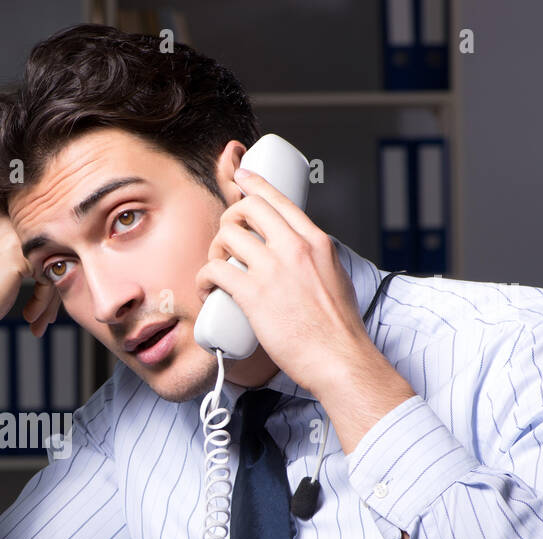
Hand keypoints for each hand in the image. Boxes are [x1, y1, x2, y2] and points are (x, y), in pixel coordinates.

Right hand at [0, 204, 60, 349]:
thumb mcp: (1, 259)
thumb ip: (28, 244)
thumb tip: (71, 249)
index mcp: (0, 210)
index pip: (43, 233)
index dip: (49, 265)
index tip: (47, 296)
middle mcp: (6, 215)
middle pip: (52, 246)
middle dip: (54, 283)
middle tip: (47, 314)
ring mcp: (13, 233)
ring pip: (54, 261)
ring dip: (51, 296)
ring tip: (42, 320)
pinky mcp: (21, 255)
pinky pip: (51, 276)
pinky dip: (45, 301)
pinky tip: (32, 318)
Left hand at [194, 167, 373, 394]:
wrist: (338, 357)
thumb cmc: (338, 328)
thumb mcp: (336, 276)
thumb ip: (316, 258)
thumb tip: (300, 254)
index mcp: (316, 242)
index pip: (279, 200)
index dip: (254, 184)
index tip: (241, 178)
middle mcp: (294, 248)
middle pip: (248, 209)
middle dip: (230, 219)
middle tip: (227, 242)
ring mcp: (273, 269)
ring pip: (227, 237)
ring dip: (214, 251)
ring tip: (217, 271)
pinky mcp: (254, 294)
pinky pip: (214, 271)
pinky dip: (204, 279)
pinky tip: (207, 290)